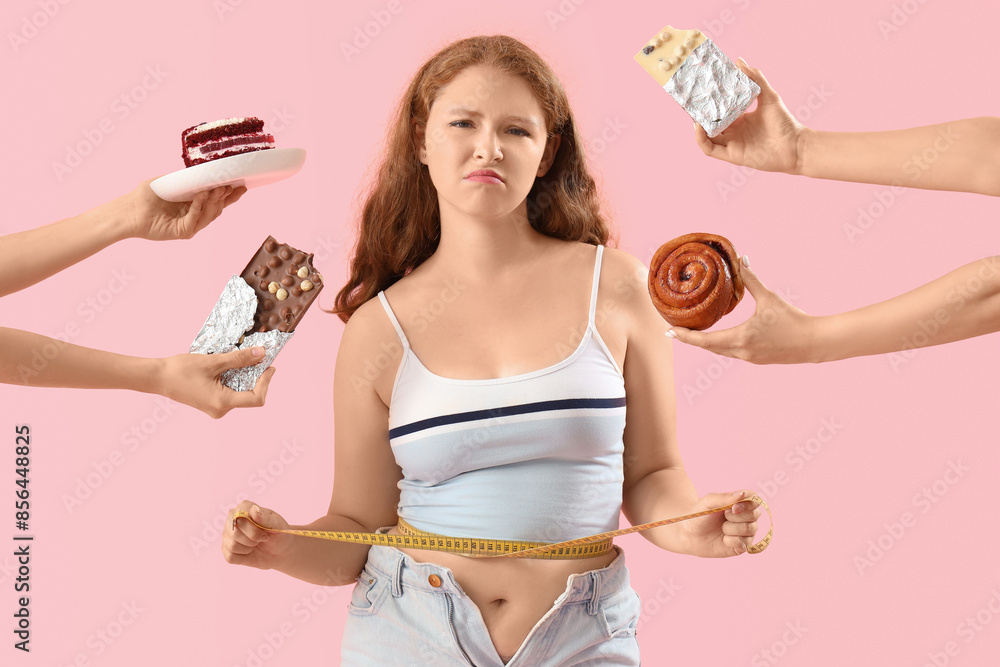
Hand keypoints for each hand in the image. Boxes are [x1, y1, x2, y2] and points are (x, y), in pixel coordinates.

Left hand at [124, 178, 246, 240]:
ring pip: (210, 214)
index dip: (230, 194)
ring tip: (218, 187)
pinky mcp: (183, 232)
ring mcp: (190, 225)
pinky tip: (202, 194)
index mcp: (194, 205)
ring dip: (215, 200)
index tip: (242, 183)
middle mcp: (195, 216)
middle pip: (218, 207)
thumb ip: (187, 179)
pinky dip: (200, 206)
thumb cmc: (146, 195)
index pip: (216, 200)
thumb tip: (205, 171)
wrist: (129, 210)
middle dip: (226, 196)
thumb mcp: (170, 181)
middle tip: (231, 183)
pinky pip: (196, 219)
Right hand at [156, 347, 275, 417]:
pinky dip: (235, 379)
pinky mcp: (211, 403)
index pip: (256, 398)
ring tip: (244, 359)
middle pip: (250, 396)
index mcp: (222, 403)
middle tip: (258, 358)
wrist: (157, 377)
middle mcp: (220, 409)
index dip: (266, 382)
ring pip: (240, 393)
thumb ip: (239, 359)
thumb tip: (261, 354)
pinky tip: (232, 365)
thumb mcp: (213, 362)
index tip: (269, 366)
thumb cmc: (181, 370)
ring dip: (246, 376)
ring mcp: (215, 408)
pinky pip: (230, 392)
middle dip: (257, 377)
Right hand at [223, 501, 294, 569]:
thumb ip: (266, 518)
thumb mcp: (278, 525)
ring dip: (249, 548)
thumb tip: (253, 510)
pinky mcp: (226, 550)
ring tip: (255, 543)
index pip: (240, 517)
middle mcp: (232, 519)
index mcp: (244, 507)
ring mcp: (227, 534)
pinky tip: (249, 551)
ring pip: (232, 546)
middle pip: (235, 532)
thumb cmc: (278, 534)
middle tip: (263, 538)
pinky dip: (244, 557)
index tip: (265, 532)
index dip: (254, 529)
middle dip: (253, 539)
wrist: (280, 551)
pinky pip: (230, 557)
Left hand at [669, 259, 818, 363]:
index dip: (684, 336)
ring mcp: (749, 359)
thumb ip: (752, 280)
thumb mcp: (770, 298)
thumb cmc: (793, 320)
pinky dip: (720, 345)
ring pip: (720, 351)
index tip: (668, 331)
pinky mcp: (757, 360)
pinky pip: (731, 353)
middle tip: (675, 329)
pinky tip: (718, 337)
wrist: (816, 343)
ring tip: (692, 332)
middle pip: (708, 347)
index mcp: (740, 339)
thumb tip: (741, 259)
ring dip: (706, 343)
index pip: (704, 341)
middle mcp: (741, 352)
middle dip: (691, 339)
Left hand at [683, 490, 760, 557]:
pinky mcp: (743, 546)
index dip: (747, 504)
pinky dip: (731, 540)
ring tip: (722, 528)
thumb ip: (726, 497)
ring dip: (731, 528)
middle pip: (755, 514)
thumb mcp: (709, 502)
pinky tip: (723, 539)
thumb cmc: (700, 515)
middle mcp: (747, 517)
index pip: (755, 500)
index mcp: (741, 503)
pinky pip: (745, 543)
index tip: (733, 508)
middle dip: (736, 516)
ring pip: (750, 529)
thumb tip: (744, 493)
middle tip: (723, 517)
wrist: (689, 534)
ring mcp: (746, 532)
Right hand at [694, 58, 804, 174]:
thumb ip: (755, 78)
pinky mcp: (731, 155)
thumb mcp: (769, 96)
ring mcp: (731, 144)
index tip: (698, 88)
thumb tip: (739, 61)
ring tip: (691, 112)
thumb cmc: (785, 122)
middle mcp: (732, 131)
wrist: (795, 145)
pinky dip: (701, 139)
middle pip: (708, 122)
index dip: (707, 101)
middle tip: (687, 99)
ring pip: (706, 135)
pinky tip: (698, 126)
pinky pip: (709, 149)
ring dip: (696, 125)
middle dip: (697, 112)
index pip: (717, 110)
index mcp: (738, 118)